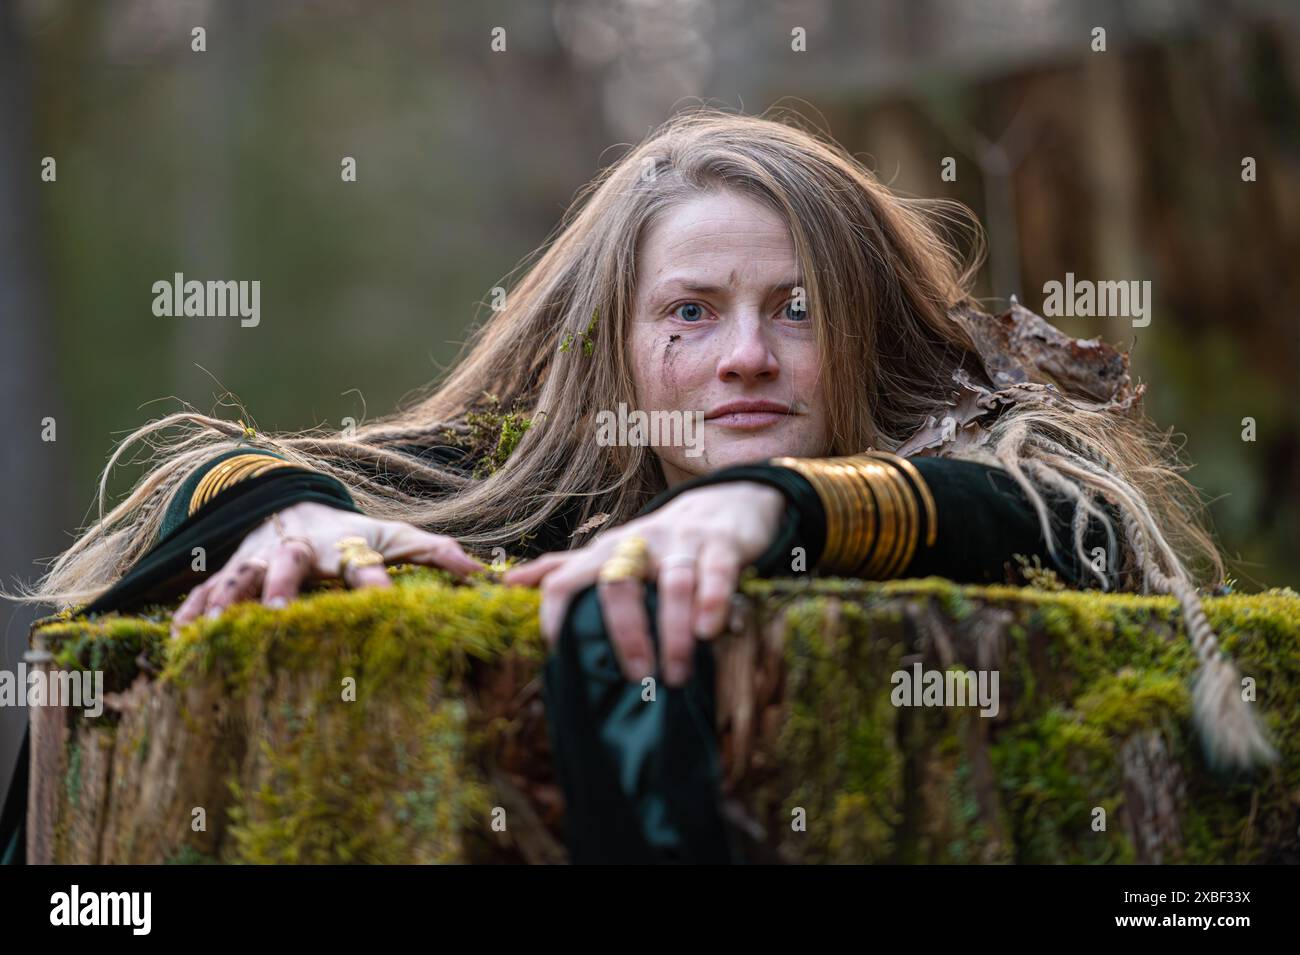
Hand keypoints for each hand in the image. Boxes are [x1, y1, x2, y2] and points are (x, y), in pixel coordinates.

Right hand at [171, 501, 482, 633]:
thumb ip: (437, 553)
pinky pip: (203, 591)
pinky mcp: (228, 571)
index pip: (362, 563)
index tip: (387, 604)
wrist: (291, 504)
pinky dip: (189, 612)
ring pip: (236, 577)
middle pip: (287, 564)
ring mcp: (257, 559)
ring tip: (213, 630)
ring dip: (225, 601)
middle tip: (278, 613)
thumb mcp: (395, 537)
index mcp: (341, 545)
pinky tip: (179, 639)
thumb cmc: (352, 533)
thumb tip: (483, 576)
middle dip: (281, 587)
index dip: (376, 583)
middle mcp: (296, 549)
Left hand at [503, 482, 783, 686]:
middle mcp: (640, 542)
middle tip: (636, 678)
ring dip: (673, 633)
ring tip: (675, 676)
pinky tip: (708, 633)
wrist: (726, 501)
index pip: (565, 577)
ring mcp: (682, 541)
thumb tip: (508, 583)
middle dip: (626, 634)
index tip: (560, 655)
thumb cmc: (660, 541)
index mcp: (607, 550)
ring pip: (673, 584)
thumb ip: (565, 568)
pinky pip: (715, 573)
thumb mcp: (612, 550)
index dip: (555, 614)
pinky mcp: (722, 544)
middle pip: (619, 584)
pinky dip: (710, 603)